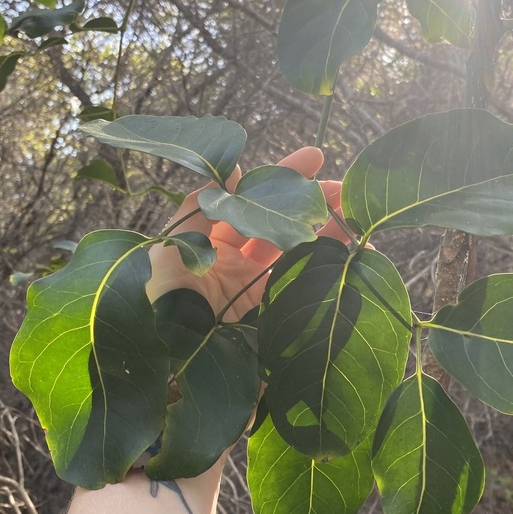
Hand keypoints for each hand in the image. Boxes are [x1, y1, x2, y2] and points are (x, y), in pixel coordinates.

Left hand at [146, 146, 347, 320]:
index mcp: (208, 240)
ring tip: (351, 208)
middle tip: (339, 184)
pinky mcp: (269, 308)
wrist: (171, 355)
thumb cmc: (161, 298)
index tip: (311, 158)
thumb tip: (232, 170)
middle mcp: (233, 259)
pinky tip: (350, 244)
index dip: (278, 178)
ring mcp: (253, 284)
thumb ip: (200, 208)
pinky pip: (301, 278)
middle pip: (276, 222)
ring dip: (323, 228)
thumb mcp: (172, 246)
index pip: (248, 200)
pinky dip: (326, 263)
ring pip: (294, 248)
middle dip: (308, 201)